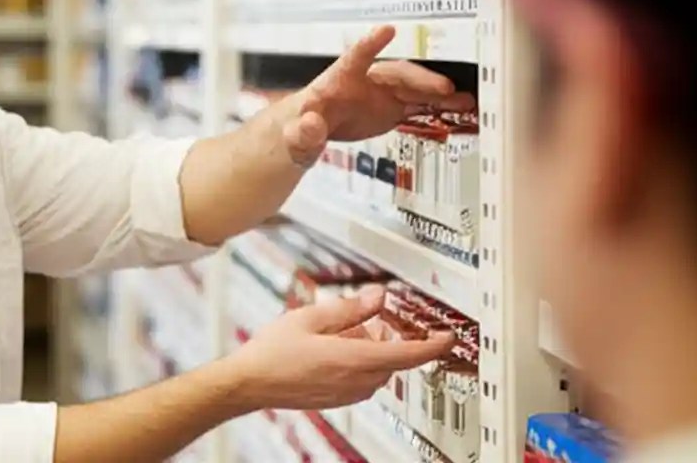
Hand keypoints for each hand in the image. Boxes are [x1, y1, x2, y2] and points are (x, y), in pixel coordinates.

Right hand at [224, 285, 455, 410]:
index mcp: (352, 359)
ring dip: (372, 351)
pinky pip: (362, 380)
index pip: (408, 355)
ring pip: (378, 371)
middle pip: (393, 360)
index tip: (447, 338)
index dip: (433, 346)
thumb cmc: (272, 353)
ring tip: (341, 332)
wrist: (249, 383)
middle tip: (366, 318)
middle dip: (387, 339)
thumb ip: (349, 307)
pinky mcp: (337, 399)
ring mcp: (346, 394)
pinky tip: (332, 349)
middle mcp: (354, 381)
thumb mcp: (310, 317)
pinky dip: (359, 362)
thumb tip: (378, 297)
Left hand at [274, 25, 474, 165]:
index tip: (386, 30)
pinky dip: (440, 105)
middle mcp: (365, 82)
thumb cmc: (301, 126)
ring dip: (439, 91)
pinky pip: (420, 103)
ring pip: (414, 87)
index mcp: (337, 82)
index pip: (354, 58)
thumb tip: (309, 125)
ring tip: (464, 98)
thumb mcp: (297, 135)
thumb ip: (303, 133)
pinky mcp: (392, 108)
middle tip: (445, 88)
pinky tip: (459, 107)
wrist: (309, 130)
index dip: (370, 43)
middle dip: (421, 79)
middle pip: (396, 74)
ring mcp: (381, 94)